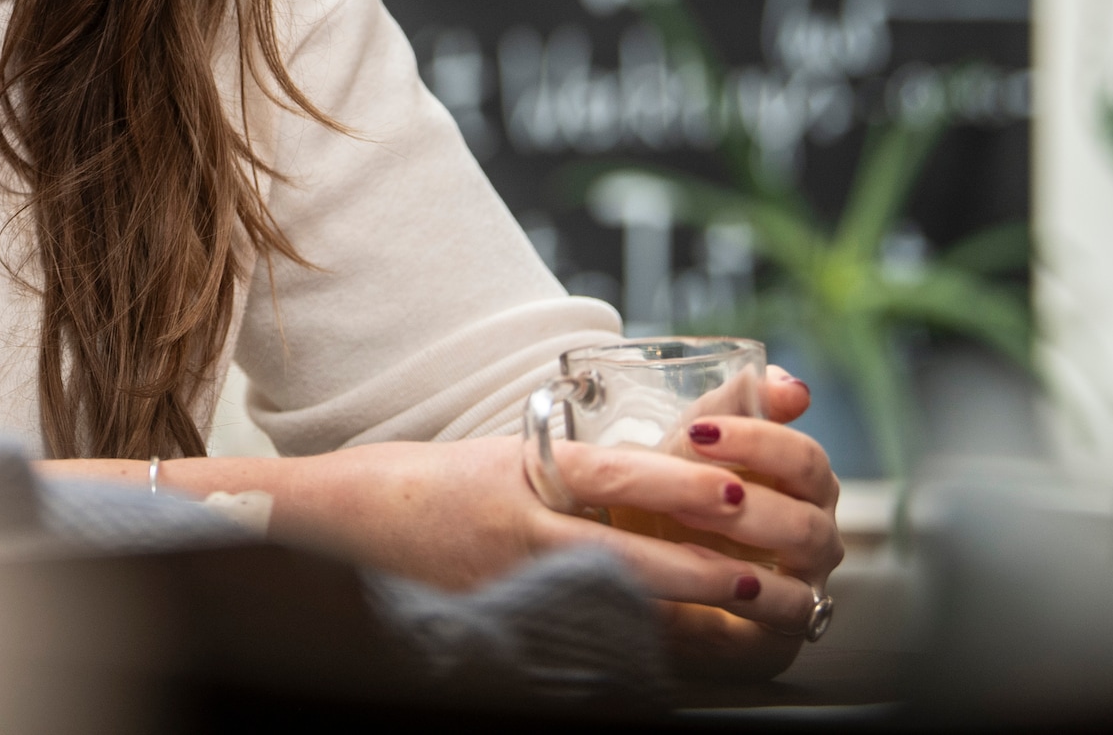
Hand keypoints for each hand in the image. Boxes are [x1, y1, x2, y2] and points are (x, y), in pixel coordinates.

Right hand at [274, 368, 840, 676]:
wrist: (339, 527)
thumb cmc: (425, 487)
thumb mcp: (504, 457)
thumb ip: (578, 468)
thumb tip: (670, 469)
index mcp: (520, 477)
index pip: (612, 477)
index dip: (681, 489)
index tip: (738, 494)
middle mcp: (518, 533)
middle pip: (630, 558)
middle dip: (710, 574)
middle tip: (773, 581)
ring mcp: (510, 585)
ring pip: (620, 609)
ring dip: (695, 618)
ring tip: (753, 616)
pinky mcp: (505, 624)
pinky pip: (589, 642)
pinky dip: (647, 651)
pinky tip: (689, 656)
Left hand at [653, 366, 843, 677]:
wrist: (636, 574)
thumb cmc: (671, 501)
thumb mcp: (684, 451)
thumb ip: (726, 408)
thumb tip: (788, 383)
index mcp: (799, 483)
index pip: (803, 453)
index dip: (758, 436)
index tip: (700, 429)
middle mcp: (813, 528)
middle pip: (813, 492)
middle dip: (751, 473)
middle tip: (687, 465)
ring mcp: (807, 578)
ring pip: (807, 541)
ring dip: (747, 521)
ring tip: (684, 509)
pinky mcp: (785, 629)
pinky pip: (790, 608)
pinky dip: (755, 590)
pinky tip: (713, 574)